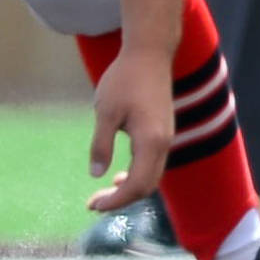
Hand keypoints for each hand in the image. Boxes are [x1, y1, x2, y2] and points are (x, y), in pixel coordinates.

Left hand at [85, 46, 175, 213]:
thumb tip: (96, 175)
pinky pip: (152, 165)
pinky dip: (136, 176)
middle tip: (93, 204)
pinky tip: (118, 176)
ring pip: (151, 177)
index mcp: (150, 141)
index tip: (93, 205)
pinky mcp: (163, 133)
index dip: (115, 201)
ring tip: (103, 194)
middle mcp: (164, 144)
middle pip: (147, 187)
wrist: (150, 53)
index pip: (136, 185)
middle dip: (121, 200)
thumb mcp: (105, 111)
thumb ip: (101, 145)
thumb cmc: (125, 79)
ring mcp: (166, 138)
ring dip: (128, 189)